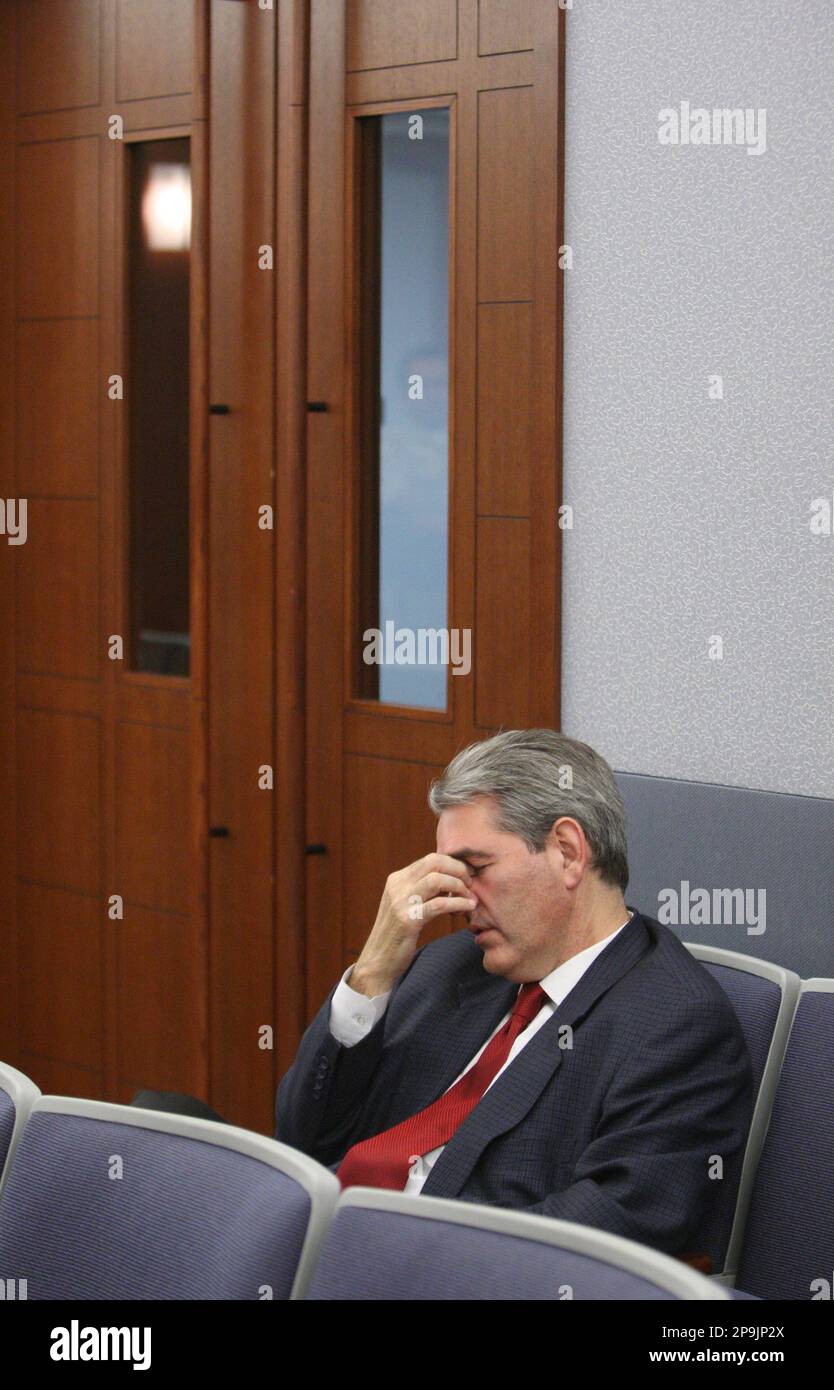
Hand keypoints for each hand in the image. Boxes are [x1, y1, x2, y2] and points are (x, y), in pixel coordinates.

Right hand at [350, 852, 477, 997]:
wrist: (378, 961)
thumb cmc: (398, 935)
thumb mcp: (405, 905)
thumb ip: (420, 890)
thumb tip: (449, 879)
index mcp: (397, 879)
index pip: (430, 859)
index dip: (454, 865)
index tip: (467, 877)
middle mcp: (397, 886)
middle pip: (434, 862)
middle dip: (458, 870)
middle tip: (470, 884)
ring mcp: (401, 902)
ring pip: (437, 879)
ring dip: (459, 887)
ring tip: (469, 899)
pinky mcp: (407, 920)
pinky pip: (439, 905)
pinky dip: (458, 904)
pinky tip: (467, 909)